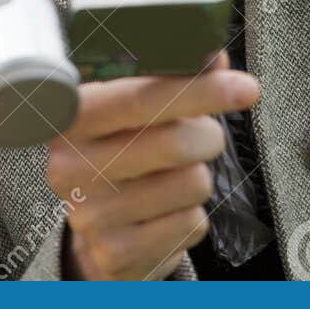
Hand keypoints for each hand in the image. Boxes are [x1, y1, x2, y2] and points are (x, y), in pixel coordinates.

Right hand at [49, 50, 260, 279]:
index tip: (242, 86)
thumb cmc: (121, 151)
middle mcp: (67, 163)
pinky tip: (164, 212)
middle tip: (209, 134)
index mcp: (68, 113)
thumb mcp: (131, 109)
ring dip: (198, 177)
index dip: (197, 88)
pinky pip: (189, 224)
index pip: (140, 94)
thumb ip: (169, 75)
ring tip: (174, 176)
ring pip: (189, 184)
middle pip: (172, 141)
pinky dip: (191, 216)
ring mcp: (87, 213)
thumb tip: (213, 55)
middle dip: (207, 135)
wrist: (96, 230)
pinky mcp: (113, 254)